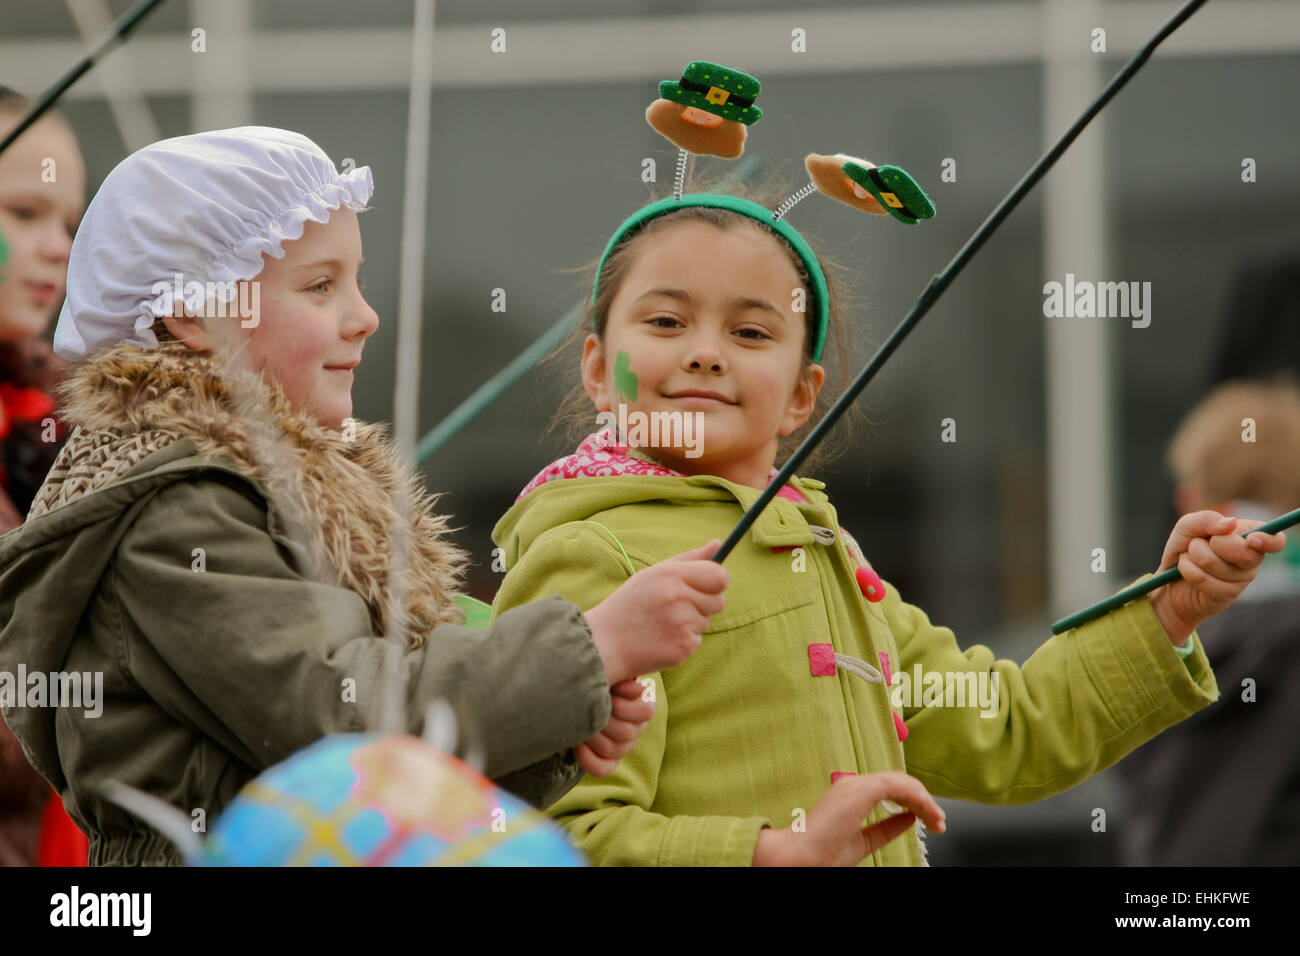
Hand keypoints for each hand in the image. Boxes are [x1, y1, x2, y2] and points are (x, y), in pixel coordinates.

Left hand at [574, 680, 654, 776]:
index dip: (625, 705)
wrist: (584, 690)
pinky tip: (578, 746)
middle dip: (603, 717)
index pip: (646, 712)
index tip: (610, 690)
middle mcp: (635, 728)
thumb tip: (636, 688)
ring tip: (581, 723)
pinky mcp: (607, 760)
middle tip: (587, 705)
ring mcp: (623, 746)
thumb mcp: (614, 673)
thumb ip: (624, 676)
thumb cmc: (601, 677)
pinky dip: (588, 759)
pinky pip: (602, 769)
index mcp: (642, 704)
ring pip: (613, 748)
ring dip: (593, 735)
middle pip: (626, 732)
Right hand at [584, 540, 727, 683]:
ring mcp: (681, 625)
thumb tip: (718, 544)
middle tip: (676, 606)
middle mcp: (678, 598)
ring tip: (663, 623)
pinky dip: (683, 641)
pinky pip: (697, 641)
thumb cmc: (632, 603)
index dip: (716, 581)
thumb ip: (689, 559)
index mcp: (672, 575)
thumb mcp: (655, 573)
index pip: (719, 576)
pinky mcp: (682, 648)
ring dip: (691, 623)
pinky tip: (662, 638)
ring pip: (706, 622)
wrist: (606, 642)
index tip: (708, 585)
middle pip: (719, 601)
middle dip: (704, 604)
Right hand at [753, 771, 945, 866]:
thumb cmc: (822, 853)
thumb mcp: (863, 842)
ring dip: (924, 799)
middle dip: (923, 801)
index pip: (890, 790)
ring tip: (937, 818)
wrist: (801, 856)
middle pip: (898, 783)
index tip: (928, 820)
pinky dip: (916, 796)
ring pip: (901, 782)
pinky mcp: (862, 789)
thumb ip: (885, 829)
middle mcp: (853, 785)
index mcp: (850, 795)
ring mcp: (856, 785)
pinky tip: (926, 811)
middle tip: (939, 821)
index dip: (912, 803)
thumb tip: (909, 820)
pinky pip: (897, 785)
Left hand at [1149, 510, 1286, 642]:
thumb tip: (1231, 523)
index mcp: (1249, 537)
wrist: (1166, 579)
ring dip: (1193, 556)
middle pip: (1244, 553)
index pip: (1276, 541)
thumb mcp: (1187, 527)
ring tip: (1189, 557)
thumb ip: (1206, 519)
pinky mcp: (1226, 596)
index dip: (1268, 541)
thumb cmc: (1183, 548)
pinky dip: (1187, 569)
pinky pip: (1204, 580)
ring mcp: (1241, 580)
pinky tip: (1185, 570)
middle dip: (1213, 544)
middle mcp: (1251, 560)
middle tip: (1198, 543)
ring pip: (1217, 564)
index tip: (1251, 539)